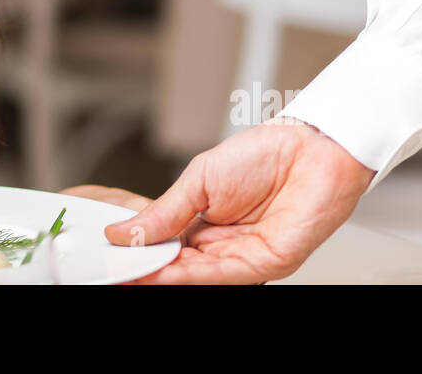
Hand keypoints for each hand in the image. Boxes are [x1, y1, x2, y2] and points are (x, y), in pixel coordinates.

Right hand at [67, 119, 374, 283]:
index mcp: (203, 223)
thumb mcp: (198, 179)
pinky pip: (225, 275)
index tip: (111, 256)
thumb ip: (164, 211)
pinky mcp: (268, 264)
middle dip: (145, 270)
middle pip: (177, 267)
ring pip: (197, 276)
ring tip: (130, 273)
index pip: (164, 247)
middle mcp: (222, 245)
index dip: (139, 254)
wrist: (310, 145)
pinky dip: (193, 276)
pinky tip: (166, 272)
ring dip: (162, 276)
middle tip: (114, 270)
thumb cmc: (264, 154)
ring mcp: (245, 257)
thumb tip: (125, 232)